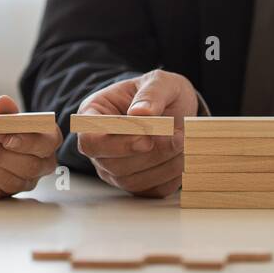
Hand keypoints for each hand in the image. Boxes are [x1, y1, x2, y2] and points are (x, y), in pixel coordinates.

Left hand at [0, 94, 62, 199]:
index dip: (29, 142)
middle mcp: (40, 165)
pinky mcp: (3, 193)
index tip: (8, 138)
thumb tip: (3, 102)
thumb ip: (3, 110)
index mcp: (47, 141)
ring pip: (8, 180)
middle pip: (28, 166)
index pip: (48, 144)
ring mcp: (23, 182)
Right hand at [75, 70, 197, 197]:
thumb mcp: (159, 82)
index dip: (117, 144)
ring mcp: (115, 168)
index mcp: (93, 116)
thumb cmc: (160, 92)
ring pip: (132, 181)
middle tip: (178, 137)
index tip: (147, 139)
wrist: (176, 108)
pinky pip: (151, 190)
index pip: (90, 140)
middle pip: (112, 164)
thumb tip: (140, 114)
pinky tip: (182, 156)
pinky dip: (172, 176)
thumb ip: (151, 94)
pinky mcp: (137, 183)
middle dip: (150, 154)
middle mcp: (100, 146)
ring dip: (164, 164)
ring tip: (183, 142)